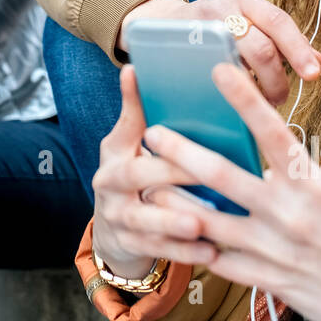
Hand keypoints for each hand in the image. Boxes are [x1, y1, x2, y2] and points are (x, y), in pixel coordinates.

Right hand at [91, 65, 217, 279]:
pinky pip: (158, 250)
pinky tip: (211, 251)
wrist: (114, 230)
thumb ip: (136, 113)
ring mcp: (118, 217)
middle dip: (167, 173)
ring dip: (173, 222)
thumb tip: (134, 68)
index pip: (125, 129)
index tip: (151, 99)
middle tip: (199, 171)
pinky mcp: (130, 245)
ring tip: (201, 223)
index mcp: (114, 152)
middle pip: (134, 175)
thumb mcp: (128, 145)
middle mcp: (109, 184)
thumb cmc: (133, 177)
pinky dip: (184, 252)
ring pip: (144, 220)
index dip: (134, 106)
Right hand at [118, 0, 320, 104]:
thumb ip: (281, 41)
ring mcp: (199, 28)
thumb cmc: (215, 30)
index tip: (314, 74)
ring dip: (254, 88)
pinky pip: (210, 72)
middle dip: (276, 79)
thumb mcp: (248, 25)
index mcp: (245, 0)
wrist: (160, 25)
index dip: (298, 49)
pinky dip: (228, 88)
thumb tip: (318, 62)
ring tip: (259, 100)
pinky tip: (233, 96)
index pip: (279, 22)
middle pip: (261, 47)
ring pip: (237, 63)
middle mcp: (223, 8)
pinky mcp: (180, 46)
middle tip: (279, 98)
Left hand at [145, 62, 320, 320]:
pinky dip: (196, 246)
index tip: (219, 70)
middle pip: (223, 174)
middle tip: (152, 132)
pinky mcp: (267, 280)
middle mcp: (291, 212)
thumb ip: (294, 179)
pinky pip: (220, 260)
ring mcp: (275, 249)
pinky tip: (174, 234)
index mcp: (313, 184)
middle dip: (181, 151)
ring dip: (173, 201)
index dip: (244, 99)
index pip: (273, 132)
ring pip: (208, 220)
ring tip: (148, 186)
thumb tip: (256, 158)